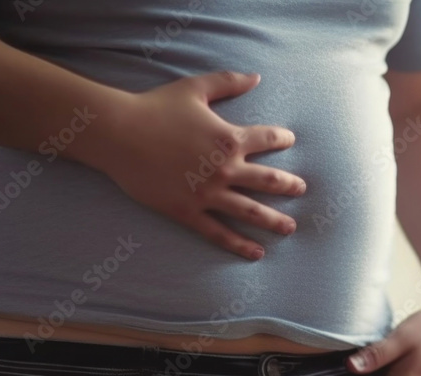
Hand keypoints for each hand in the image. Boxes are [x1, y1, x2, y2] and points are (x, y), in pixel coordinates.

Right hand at [87, 71, 304, 259]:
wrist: (119, 134)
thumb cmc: (155, 107)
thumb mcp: (195, 89)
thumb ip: (228, 82)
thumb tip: (256, 77)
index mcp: (229, 138)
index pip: (268, 140)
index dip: (282, 139)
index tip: (289, 141)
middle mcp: (224, 169)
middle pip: (269, 180)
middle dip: (289, 186)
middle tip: (301, 190)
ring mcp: (207, 193)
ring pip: (250, 211)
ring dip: (274, 221)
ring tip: (290, 228)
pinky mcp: (188, 211)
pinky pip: (219, 233)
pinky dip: (239, 245)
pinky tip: (256, 253)